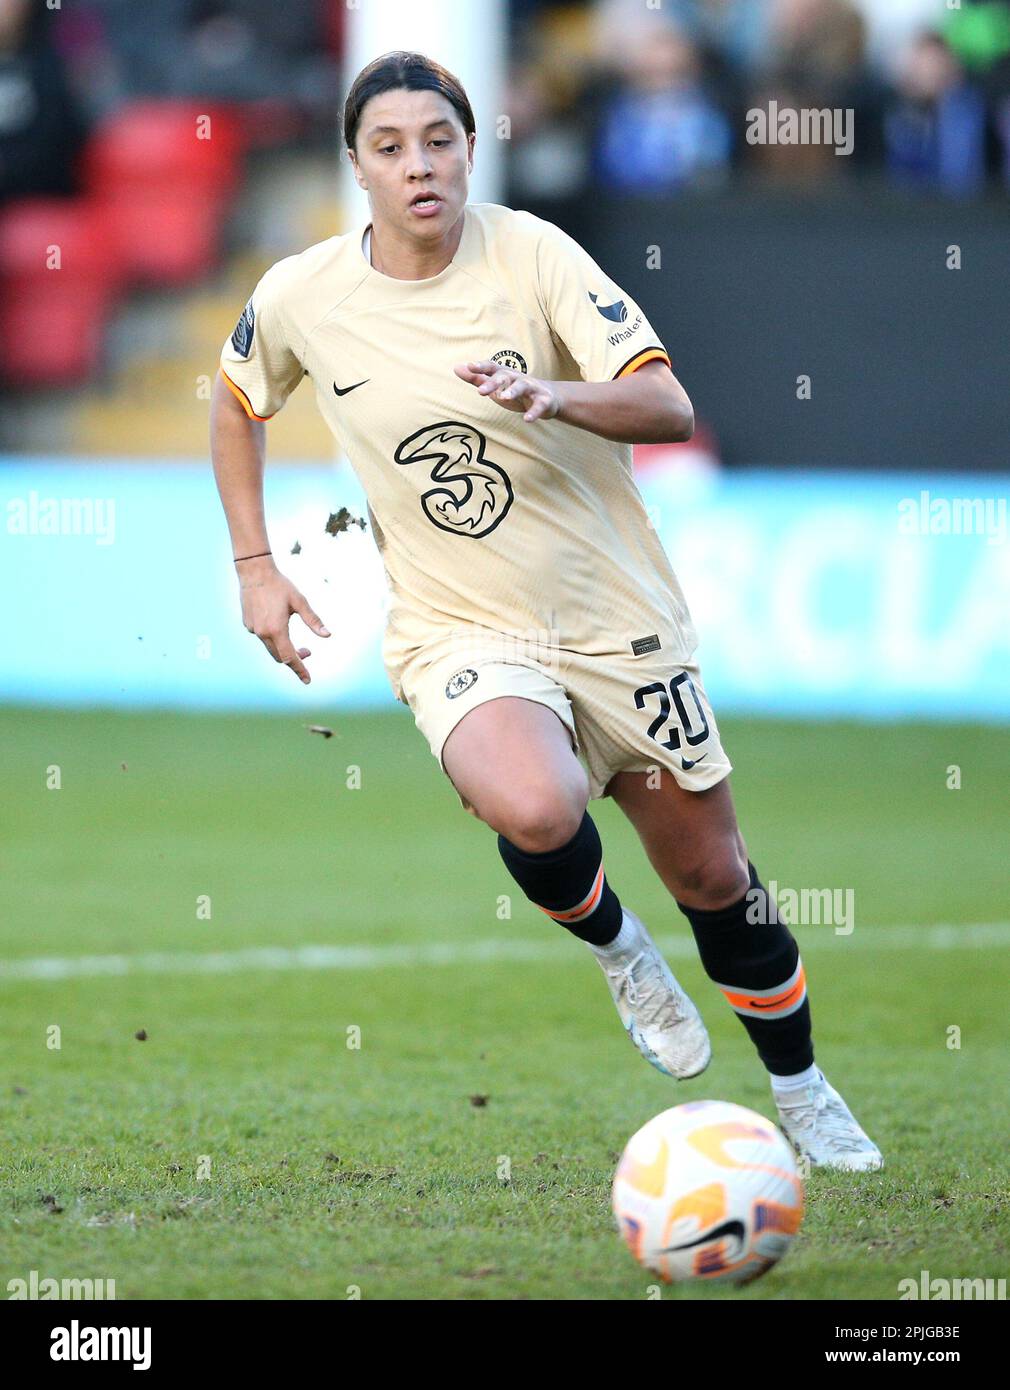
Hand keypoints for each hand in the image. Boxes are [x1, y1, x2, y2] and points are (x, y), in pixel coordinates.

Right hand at [236, 556, 329, 684]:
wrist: (254, 572)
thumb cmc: (280, 585)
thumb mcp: (300, 602)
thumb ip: (313, 621)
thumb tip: (328, 635)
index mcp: (277, 630)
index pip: (289, 658)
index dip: (300, 669)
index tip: (307, 680)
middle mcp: (263, 633)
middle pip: (280, 656)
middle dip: (294, 658)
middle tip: (308, 651)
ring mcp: (253, 629)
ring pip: (270, 647)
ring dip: (283, 648)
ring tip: (295, 639)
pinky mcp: (247, 624)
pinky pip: (262, 637)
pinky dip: (272, 638)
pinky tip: (277, 623)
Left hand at [454, 360, 560, 422]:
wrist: (549, 397)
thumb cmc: (515, 390)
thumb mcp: (496, 384)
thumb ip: (476, 378)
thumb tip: (456, 367)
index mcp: (505, 374)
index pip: (492, 367)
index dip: (481, 366)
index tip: (470, 366)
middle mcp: (518, 378)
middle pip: (505, 376)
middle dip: (493, 383)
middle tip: (480, 391)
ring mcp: (532, 388)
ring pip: (522, 386)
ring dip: (513, 391)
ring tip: (504, 397)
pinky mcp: (544, 400)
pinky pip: (539, 405)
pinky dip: (534, 412)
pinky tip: (527, 419)